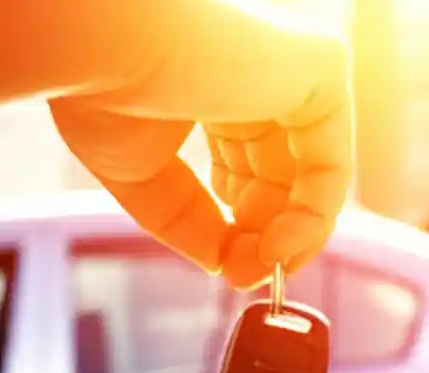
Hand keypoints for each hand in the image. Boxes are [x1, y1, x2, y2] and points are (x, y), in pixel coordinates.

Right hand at [50, 0, 352, 288]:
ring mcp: (294, 66)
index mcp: (215, 82)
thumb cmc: (98, 86)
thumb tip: (225, 265)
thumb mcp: (143, 175)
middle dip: (265, 235)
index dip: (241, 223)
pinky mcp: (321, 67)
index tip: (226, 267)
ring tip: (257, 270)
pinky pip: (333, 162)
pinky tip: (277, 250)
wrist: (95, 41)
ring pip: (314, 176)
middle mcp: (261, 71)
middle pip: (284, 176)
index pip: (249, 164)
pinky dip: (313, 218)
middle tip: (243, 276)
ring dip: (290, 238)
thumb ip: (187, 220)